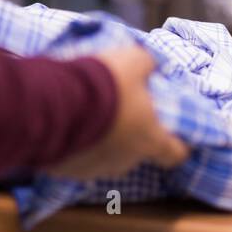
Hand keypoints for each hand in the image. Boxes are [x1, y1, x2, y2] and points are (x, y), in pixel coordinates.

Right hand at [48, 47, 188, 178]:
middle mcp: (125, 161)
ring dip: (102, 139)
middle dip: (132, 134)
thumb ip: (147, 65)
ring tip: (90, 115)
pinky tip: (69, 124)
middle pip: (137, 152)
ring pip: (106, 156)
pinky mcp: (66, 170)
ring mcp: (94, 169)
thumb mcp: (134, 61)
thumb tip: (150, 66)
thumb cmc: (105, 85)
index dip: (177, 145)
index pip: (175, 154)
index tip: (174, 136)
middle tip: (121, 111)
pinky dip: (77, 144)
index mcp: (149, 139)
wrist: (54, 102)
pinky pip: (77, 157)